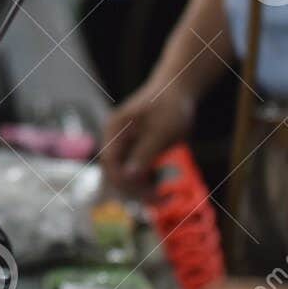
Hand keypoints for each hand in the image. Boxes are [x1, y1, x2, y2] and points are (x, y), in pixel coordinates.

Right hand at [99, 77, 195, 198]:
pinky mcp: (135, 150)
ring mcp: (124, 145)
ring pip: (124, 176)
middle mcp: (115, 139)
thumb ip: (145, 152)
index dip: (125, 183)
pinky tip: (161, 187)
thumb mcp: (161, 131)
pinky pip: (135, 172)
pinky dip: (146, 182)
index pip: (110, 164)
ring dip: (141, 189)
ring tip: (163, 196)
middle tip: (160, 199)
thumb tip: (130, 176)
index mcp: (115, 130)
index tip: (149, 193)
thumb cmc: (169, 105)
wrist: (177, 90)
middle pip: (115, 173)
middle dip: (134, 190)